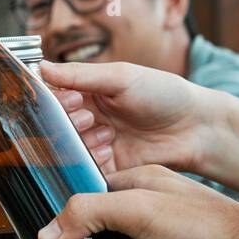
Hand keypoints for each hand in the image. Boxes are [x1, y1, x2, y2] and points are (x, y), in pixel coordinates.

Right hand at [40, 60, 225, 177]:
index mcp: (90, 93)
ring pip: (70, 149)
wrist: (196, 127)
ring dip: (83, 141)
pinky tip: (109, 151)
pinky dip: (92, 161)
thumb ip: (81, 75)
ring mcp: (98, 145)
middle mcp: (90, 119)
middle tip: (89, 118)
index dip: (57, 101)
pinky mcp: (108, 168)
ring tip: (107, 134)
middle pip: (59, 126)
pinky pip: (86, 171)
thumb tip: (42, 67)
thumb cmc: (164, 94)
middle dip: (70, 123)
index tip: (71, 100)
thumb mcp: (121, 77)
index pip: (56, 97)